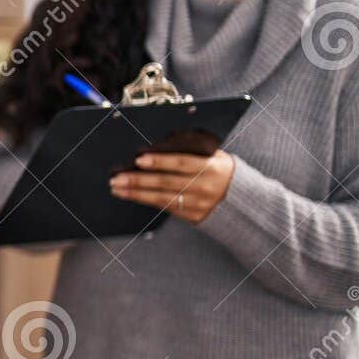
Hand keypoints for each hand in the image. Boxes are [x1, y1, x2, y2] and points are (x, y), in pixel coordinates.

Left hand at [109, 149, 235, 223]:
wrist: (242, 200)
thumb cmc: (221, 171)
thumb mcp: (215, 156)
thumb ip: (192, 149)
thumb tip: (161, 141)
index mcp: (211, 167)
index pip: (181, 163)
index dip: (160, 162)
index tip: (139, 159)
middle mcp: (204, 187)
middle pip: (166, 183)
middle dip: (139, 180)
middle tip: (117, 177)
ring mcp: (198, 204)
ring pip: (162, 198)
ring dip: (136, 193)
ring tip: (116, 187)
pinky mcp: (192, 216)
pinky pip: (164, 207)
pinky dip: (144, 201)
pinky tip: (129, 195)